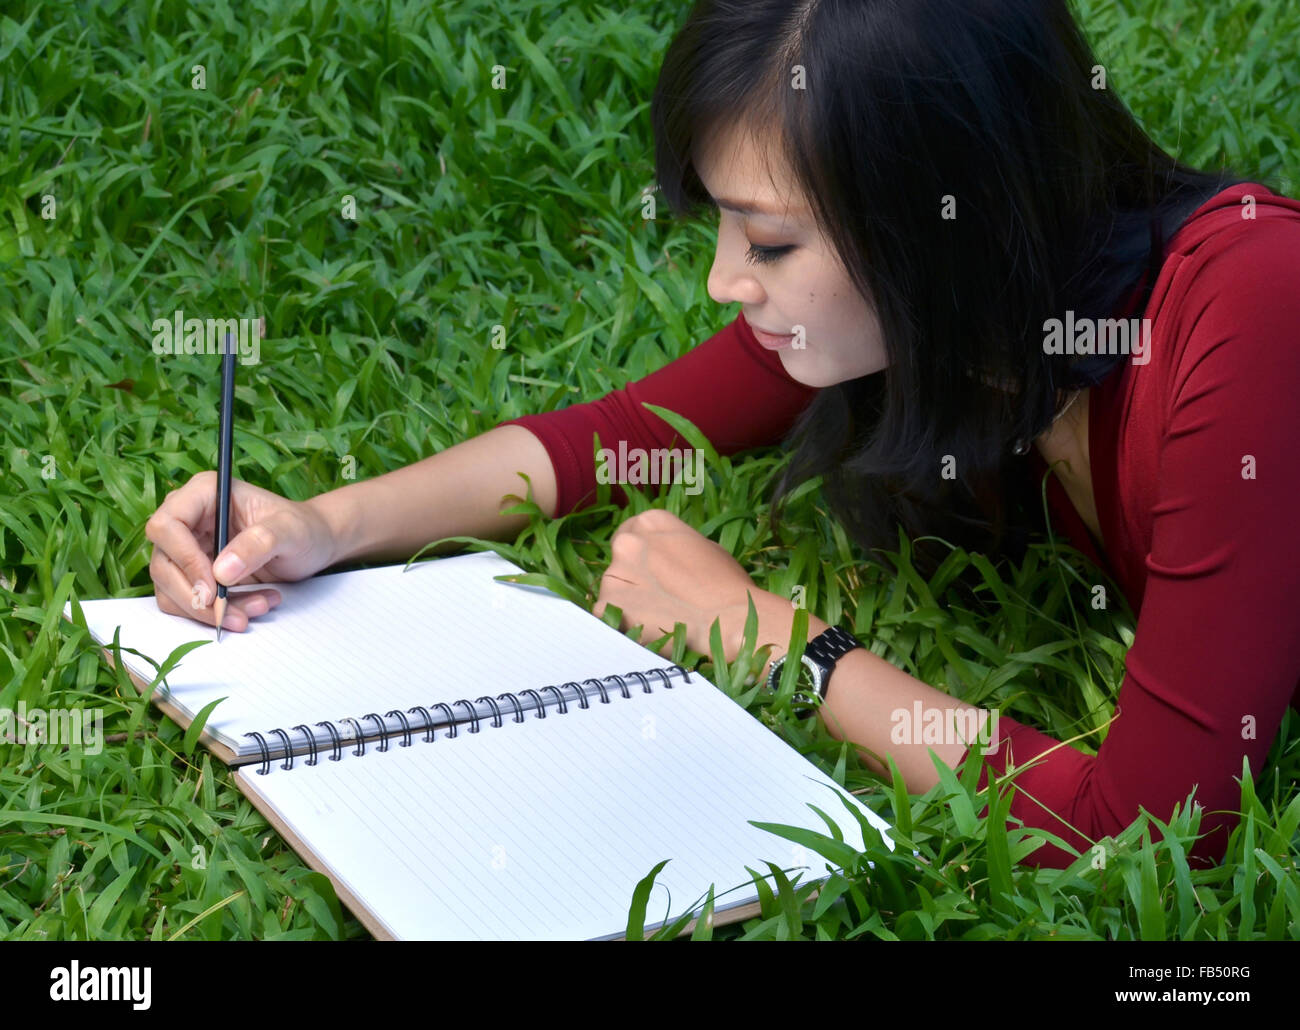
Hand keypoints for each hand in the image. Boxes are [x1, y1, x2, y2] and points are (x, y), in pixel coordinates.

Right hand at [145, 471, 337, 631]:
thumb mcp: (291, 530)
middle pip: (163, 564)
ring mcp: (187, 549)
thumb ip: (260, 543)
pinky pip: (187, 602)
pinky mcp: (194, 575)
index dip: (184, 560)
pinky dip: (214, 614)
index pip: (166, 526)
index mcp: (204, 494)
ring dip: (209, 611)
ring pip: (171, 589)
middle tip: (234, 615)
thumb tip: (221, 572)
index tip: (214, 588)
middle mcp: (189, 520)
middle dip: (197, 597)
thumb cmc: (303, 528)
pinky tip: (252, 606)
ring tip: (259, 607)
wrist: (313, 544)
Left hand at [593, 508, 780, 661]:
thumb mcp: (706, 548)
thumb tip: (667, 555)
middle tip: (656, 597)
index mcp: (652, 521)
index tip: (654, 572)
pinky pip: (607, 615)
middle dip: (633, 576)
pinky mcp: (608, 604)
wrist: (728, 618)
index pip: (634, 533)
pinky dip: (621, 624)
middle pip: (621, 559)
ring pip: (613, 588)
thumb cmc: (727, 583)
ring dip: (628, 602)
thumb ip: (677, 546)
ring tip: (657, 618)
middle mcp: (628, 541)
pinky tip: (645, 630)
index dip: (644, 555)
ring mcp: (615, 572)